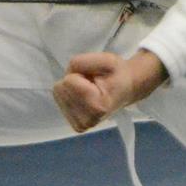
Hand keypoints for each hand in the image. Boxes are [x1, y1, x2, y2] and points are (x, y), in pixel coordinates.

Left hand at [52, 50, 167, 132]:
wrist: (126, 89)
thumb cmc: (116, 74)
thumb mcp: (105, 59)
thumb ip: (82, 62)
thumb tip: (65, 77)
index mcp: (98, 106)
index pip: (68, 80)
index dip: (81, 73)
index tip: (96, 78)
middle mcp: (88, 120)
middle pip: (60, 88)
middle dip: (75, 80)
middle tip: (93, 84)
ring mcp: (82, 126)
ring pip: (58, 94)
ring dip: (72, 87)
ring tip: (90, 89)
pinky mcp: (77, 126)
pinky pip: (59, 101)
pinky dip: (71, 96)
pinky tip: (86, 98)